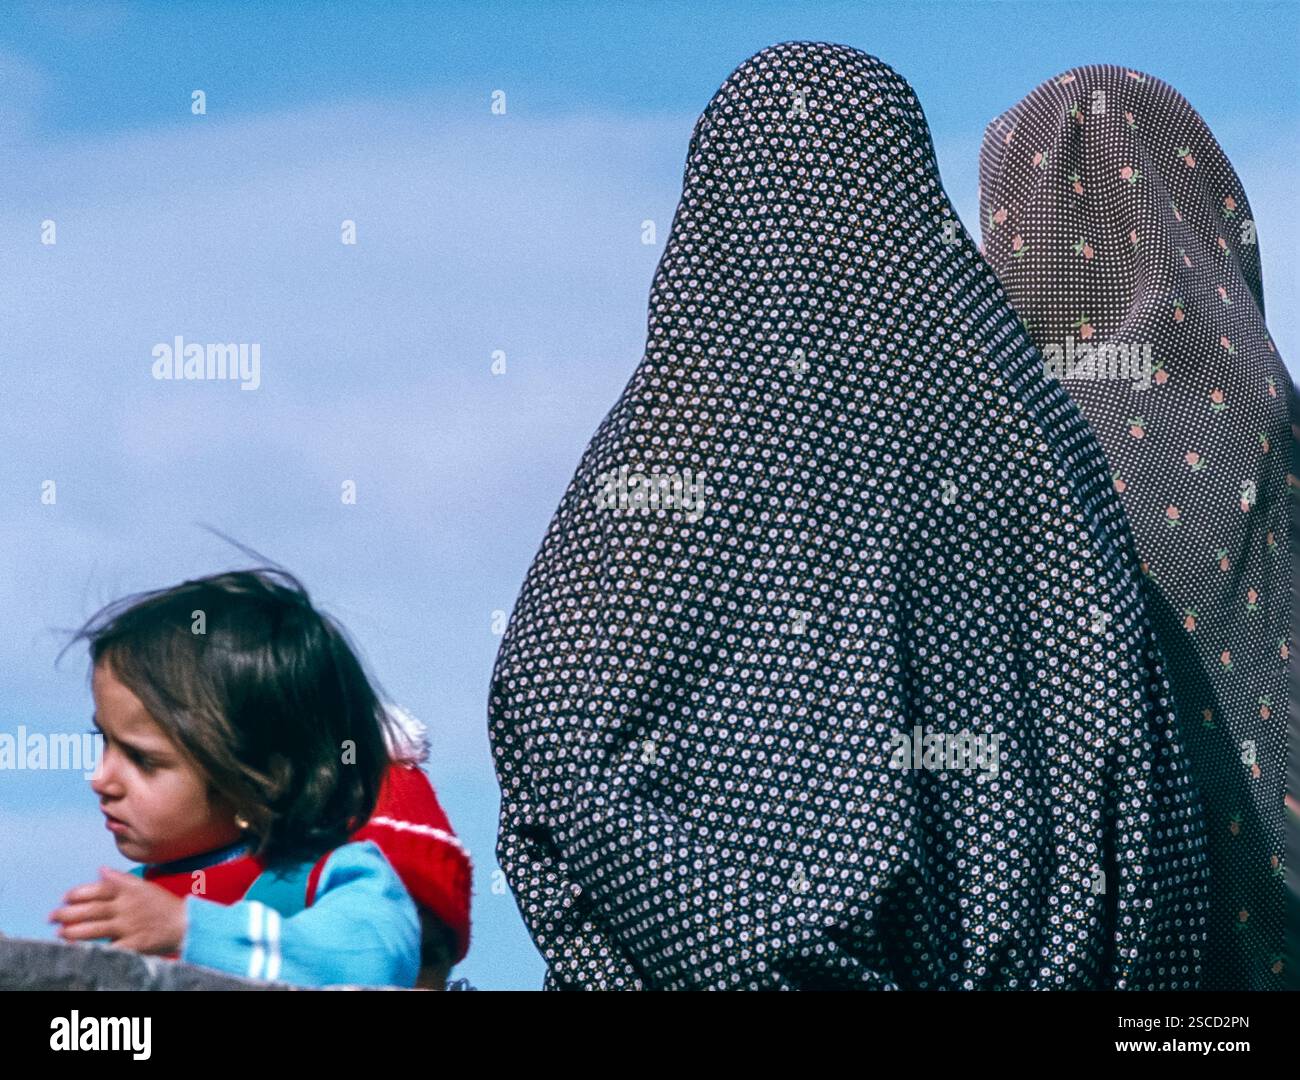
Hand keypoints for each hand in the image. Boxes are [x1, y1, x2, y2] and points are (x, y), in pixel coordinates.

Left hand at [49, 867, 186, 954]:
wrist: (185, 924)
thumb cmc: (162, 904)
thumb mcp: (144, 885)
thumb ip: (121, 878)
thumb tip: (100, 870)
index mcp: (130, 891)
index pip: (99, 889)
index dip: (78, 893)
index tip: (64, 898)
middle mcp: (128, 907)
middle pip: (92, 909)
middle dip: (68, 913)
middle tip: (52, 917)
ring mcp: (130, 926)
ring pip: (95, 929)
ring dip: (74, 932)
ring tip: (60, 933)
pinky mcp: (134, 944)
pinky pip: (109, 948)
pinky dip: (93, 950)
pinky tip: (79, 950)